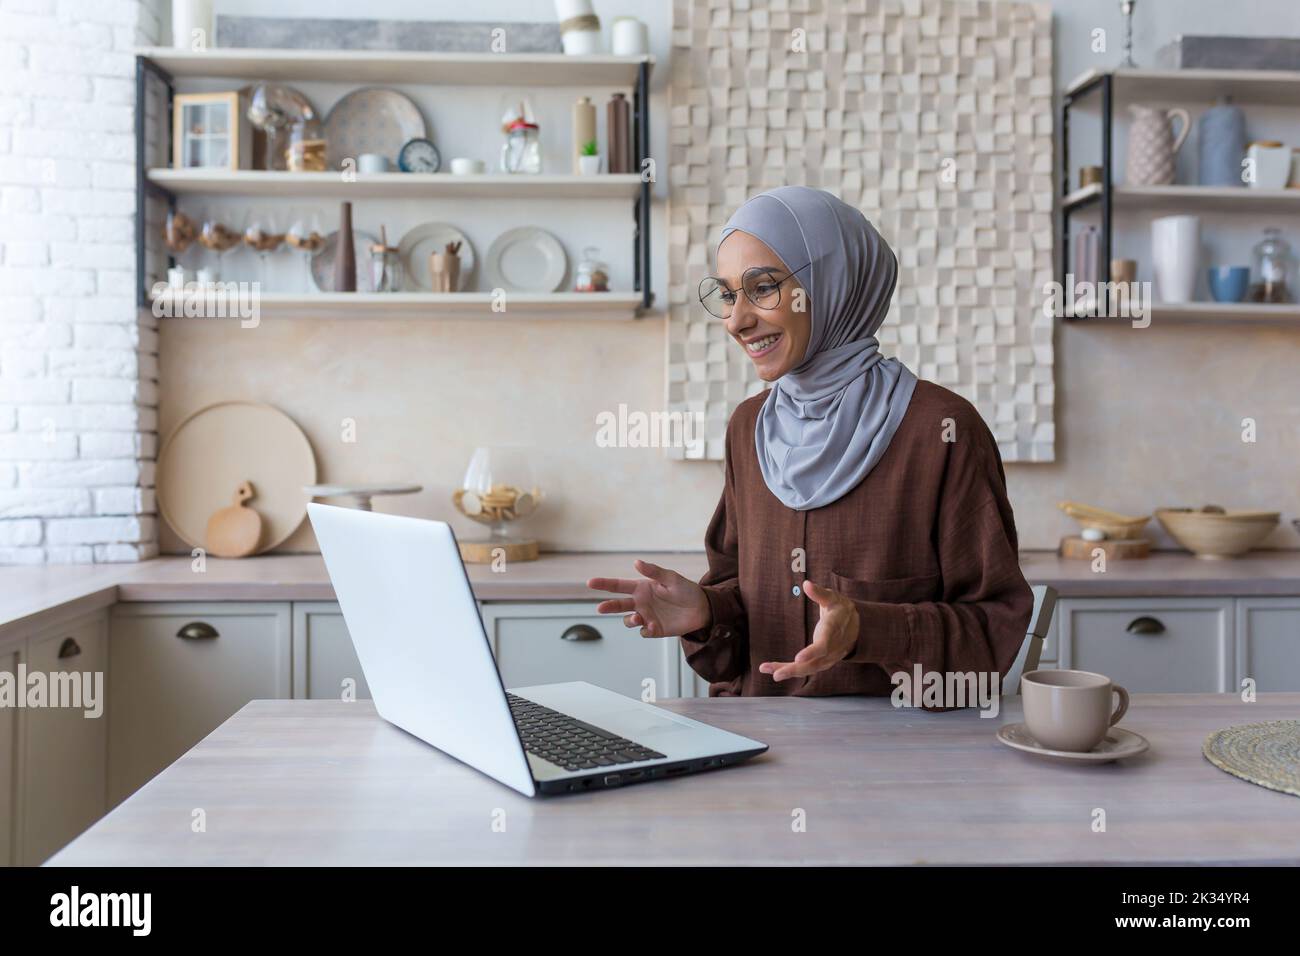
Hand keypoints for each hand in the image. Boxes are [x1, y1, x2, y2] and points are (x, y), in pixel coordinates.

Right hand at [588, 560, 710, 637]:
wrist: (701, 609)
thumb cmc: (686, 590)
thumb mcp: (671, 578)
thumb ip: (653, 572)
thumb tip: (636, 562)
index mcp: (642, 588)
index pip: (618, 586)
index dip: (604, 584)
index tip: (590, 582)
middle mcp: (640, 603)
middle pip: (618, 605)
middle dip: (608, 606)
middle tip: (600, 608)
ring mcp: (646, 616)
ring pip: (628, 620)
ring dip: (630, 620)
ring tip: (638, 618)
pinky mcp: (654, 629)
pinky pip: (643, 632)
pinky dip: (645, 629)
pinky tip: (653, 625)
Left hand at [758, 580, 858, 681]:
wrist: (858, 626)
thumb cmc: (841, 609)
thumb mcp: (833, 598)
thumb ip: (820, 593)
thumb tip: (807, 584)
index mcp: (833, 631)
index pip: (824, 645)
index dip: (812, 652)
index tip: (798, 658)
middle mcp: (831, 649)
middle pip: (813, 663)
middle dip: (794, 669)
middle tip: (775, 674)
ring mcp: (828, 658)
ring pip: (808, 669)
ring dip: (788, 671)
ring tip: (766, 669)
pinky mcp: (822, 662)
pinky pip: (806, 669)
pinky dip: (791, 671)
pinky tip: (775, 670)